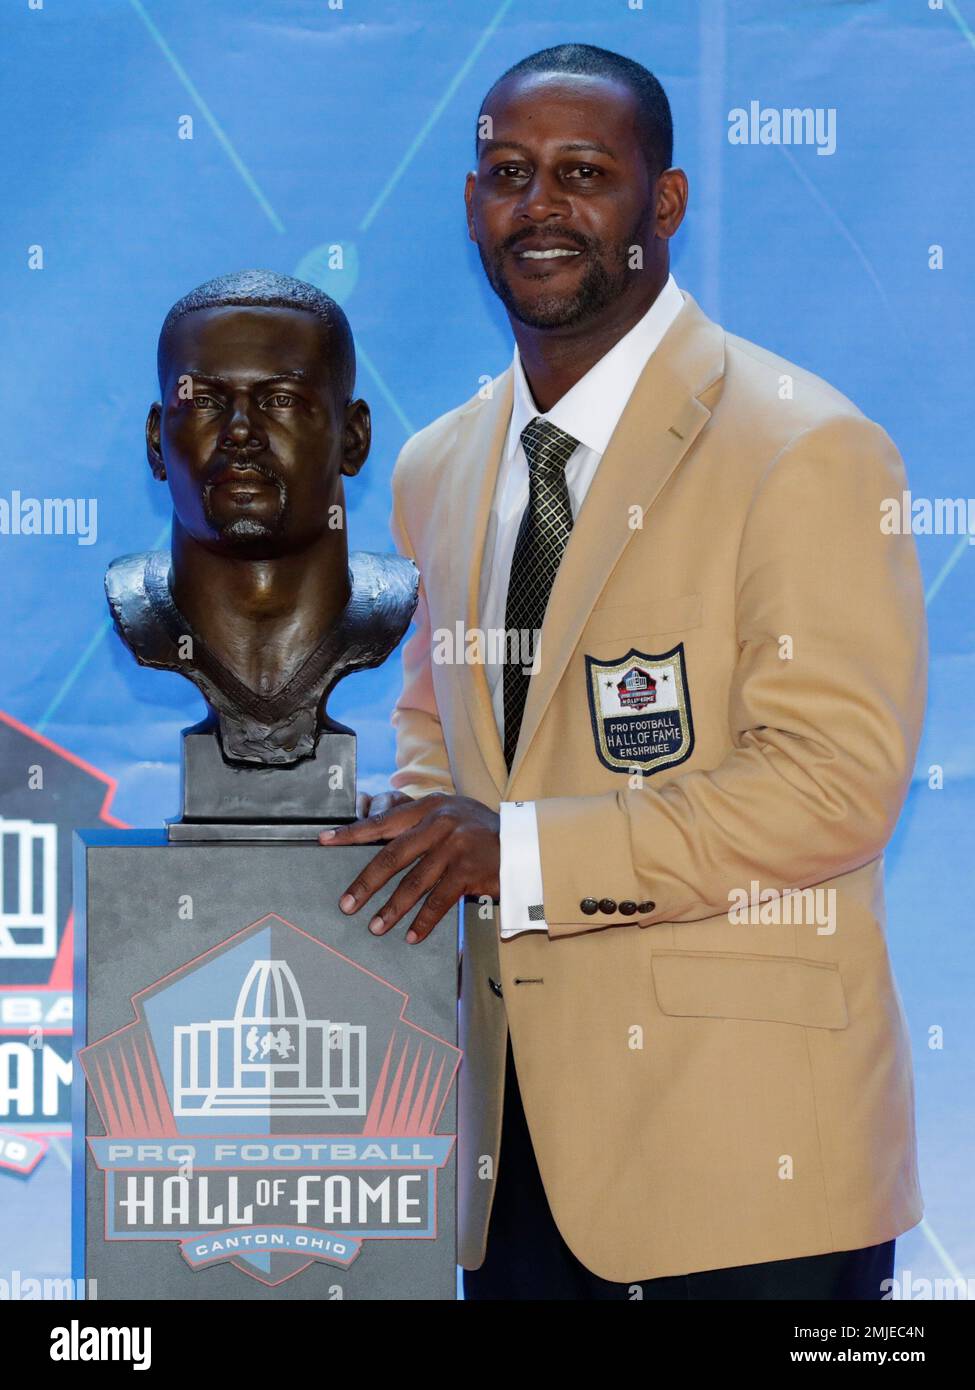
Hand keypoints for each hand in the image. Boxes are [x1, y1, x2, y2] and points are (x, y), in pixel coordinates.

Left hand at [318, 793, 499, 942]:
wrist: (526, 842)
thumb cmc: (481, 832)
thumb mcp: (450, 815)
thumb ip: (418, 823)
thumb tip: (378, 840)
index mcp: (429, 807)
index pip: (383, 821)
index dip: (352, 832)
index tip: (324, 841)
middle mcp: (440, 823)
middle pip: (393, 856)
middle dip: (366, 883)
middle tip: (347, 904)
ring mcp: (456, 847)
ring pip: (414, 883)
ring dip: (392, 909)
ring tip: (375, 926)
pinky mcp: (470, 870)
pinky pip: (439, 901)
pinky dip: (424, 921)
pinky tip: (412, 935)